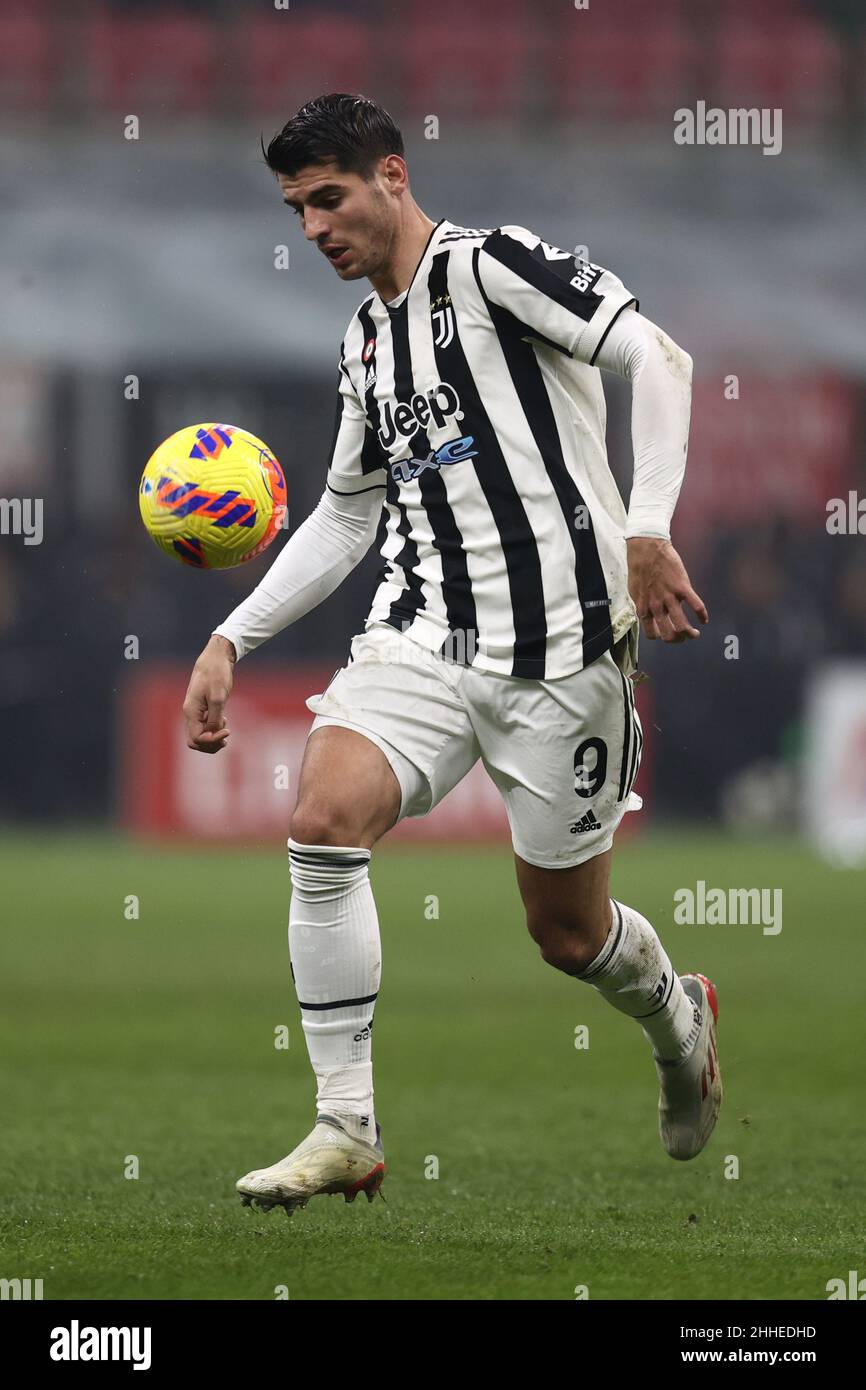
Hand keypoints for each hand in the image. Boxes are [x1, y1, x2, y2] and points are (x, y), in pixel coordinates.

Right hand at [182, 634, 235, 752]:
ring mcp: (196, 712)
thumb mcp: (218, 697)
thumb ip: (215, 718)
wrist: (215, 659)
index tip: (227, 731)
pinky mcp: (203, 708)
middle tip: (226, 738)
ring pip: (200, 735)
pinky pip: (205, 726)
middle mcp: (191, 713)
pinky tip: (224, 722)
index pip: (196, 739)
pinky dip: (214, 729)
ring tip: (226, 730)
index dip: (212, 740)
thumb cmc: (216, 674)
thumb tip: (213, 734)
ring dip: (213, 738)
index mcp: (191, 711)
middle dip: (210, 744)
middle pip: (195, 741)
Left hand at [627, 537, 707, 641]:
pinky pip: (696, 606)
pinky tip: (704, 619)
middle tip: (683, 636)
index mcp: (643, 608)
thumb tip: (651, 615)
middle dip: (677, 640)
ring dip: (690, 633)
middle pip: (668, 634)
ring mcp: (669, 597)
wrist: (647, 548)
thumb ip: (644, 604)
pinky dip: (703, 615)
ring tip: (695, 634)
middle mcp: (656, 606)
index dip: (661, 637)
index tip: (667, 632)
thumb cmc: (639, 568)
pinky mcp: (682, 587)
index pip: (652, 634)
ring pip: (682, 625)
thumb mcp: (636, 591)